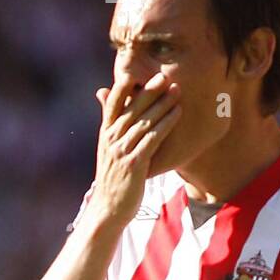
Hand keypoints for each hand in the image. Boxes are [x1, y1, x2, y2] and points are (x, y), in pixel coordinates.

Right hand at [88, 71, 181, 226]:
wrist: (109, 208)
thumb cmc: (112, 176)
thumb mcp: (107, 148)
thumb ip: (109, 120)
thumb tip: (102, 92)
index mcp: (105, 134)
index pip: (112, 105)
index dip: (122, 87)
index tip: (134, 71)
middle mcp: (111, 140)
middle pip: (131, 110)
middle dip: (148, 92)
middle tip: (165, 76)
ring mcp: (122, 152)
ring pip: (144, 122)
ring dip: (162, 105)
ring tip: (177, 90)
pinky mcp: (135, 164)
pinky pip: (152, 139)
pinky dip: (165, 124)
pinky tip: (177, 114)